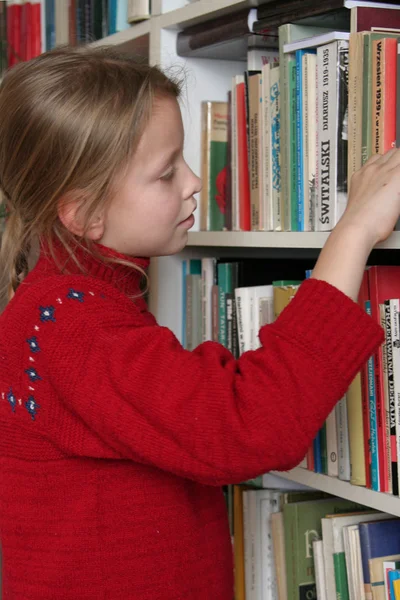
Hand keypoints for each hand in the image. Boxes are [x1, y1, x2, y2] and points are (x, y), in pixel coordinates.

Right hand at [311, 149, 399, 299]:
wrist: (357, 228)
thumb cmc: (358, 223)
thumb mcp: (360, 201)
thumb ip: (370, 193)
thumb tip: (378, 197)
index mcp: (361, 176)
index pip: (379, 159)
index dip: (388, 165)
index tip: (391, 174)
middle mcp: (372, 170)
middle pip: (392, 153)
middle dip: (398, 161)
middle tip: (398, 178)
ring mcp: (385, 171)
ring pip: (399, 154)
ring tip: (398, 185)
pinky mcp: (398, 177)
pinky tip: (399, 192)